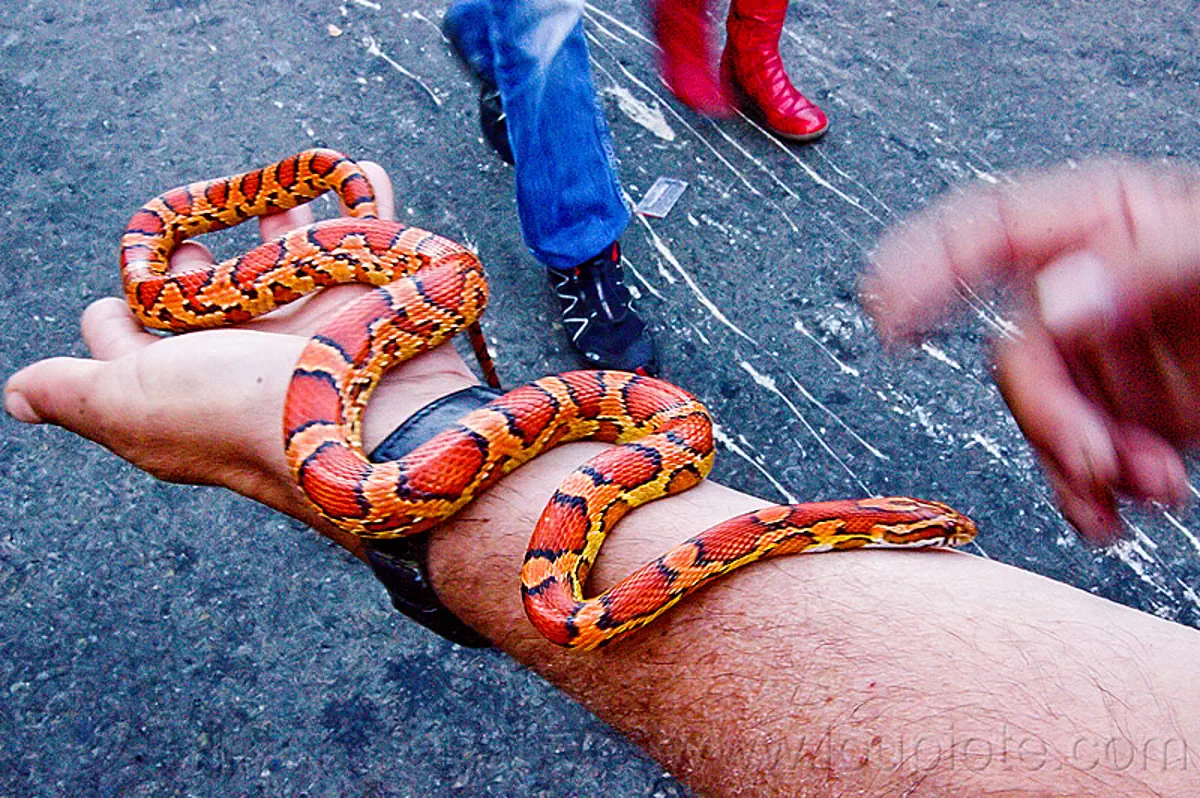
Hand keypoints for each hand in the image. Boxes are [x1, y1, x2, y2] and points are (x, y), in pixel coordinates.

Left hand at [3, 161, 476, 556]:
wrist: (373, 423)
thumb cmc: (241, 410)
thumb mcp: (129, 402)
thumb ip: (74, 389)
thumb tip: (18, 396)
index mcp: (186, 381)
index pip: (135, 344)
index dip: (121, 311)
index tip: (127, 282)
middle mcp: (246, 356)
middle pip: (215, 295)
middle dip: (201, 258)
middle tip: (197, 233)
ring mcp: (309, 328)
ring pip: (287, 258)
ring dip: (282, 219)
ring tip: (278, 192)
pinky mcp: (365, 301)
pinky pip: (365, 234)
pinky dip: (364, 201)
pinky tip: (359, 172)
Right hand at [862, 159, 1199, 541]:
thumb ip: (1147, 264)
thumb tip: (1057, 302)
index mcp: (1099, 227)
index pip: (982, 234)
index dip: (920, 268)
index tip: (883, 316)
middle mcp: (1091, 292)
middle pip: (1016, 357)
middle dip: (1051, 420)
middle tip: (1096, 458)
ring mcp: (1110, 358)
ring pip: (1046, 421)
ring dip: (1080, 466)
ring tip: (1140, 490)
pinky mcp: (1135, 414)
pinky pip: (1083, 459)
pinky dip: (1096, 495)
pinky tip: (1129, 508)